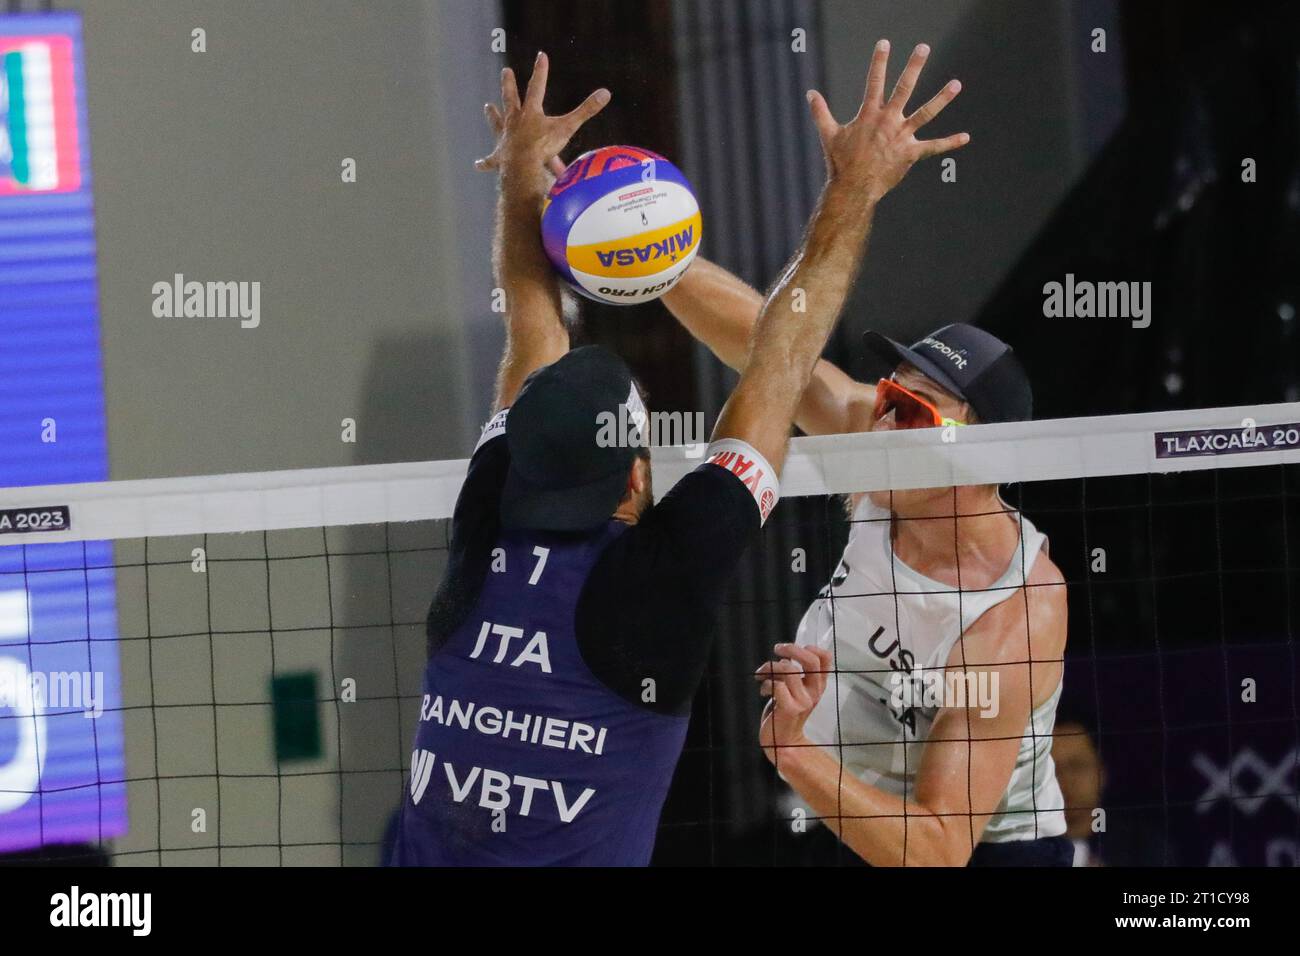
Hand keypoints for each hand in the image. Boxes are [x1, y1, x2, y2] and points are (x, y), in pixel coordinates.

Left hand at [474, 51, 609, 174]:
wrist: (522, 166)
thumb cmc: (543, 147)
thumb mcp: (567, 127)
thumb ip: (586, 110)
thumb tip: (606, 93)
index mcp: (531, 112)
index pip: (537, 86)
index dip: (541, 71)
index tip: (541, 55)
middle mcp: (514, 121)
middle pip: (510, 98)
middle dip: (509, 84)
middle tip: (506, 71)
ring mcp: (504, 138)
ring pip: (497, 123)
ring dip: (493, 115)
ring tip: (488, 106)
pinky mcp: (499, 157)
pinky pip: (491, 160)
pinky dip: (485, 163)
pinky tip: (478, 164)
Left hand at [756, 643, 832, 764]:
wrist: (783, 743)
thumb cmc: (784, 712)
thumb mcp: (794, 690)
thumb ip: (794, 674)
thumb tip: (784, 653)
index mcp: (817, 686)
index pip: (825, 660)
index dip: (810, 648)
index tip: (792, 649)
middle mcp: (814, 692)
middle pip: (810, 661)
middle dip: (791, 649)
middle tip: (777, 649)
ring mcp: (803, 701)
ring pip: (788, 670)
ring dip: (770, 667)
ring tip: (762, 675)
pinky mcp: (790, 709)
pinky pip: (777, 685)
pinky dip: (766, 684)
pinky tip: (764, 691)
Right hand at [806, 40, 967, 200]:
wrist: (853, 187)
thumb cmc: (839, 162)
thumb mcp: (828, 134)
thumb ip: (820, 112)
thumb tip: (810, 94)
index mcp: (870, 114)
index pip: (874, 82)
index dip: (879, 62)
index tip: (885, 43)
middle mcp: (888, 121)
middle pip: (904, 88)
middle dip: (914, 67)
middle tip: (923, 48)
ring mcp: (901, 136)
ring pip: (925, 113)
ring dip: (942, 98)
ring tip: (956, 84)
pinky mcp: (910, 154)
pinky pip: (933, 147)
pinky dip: (949, 143)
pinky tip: (966, 137)